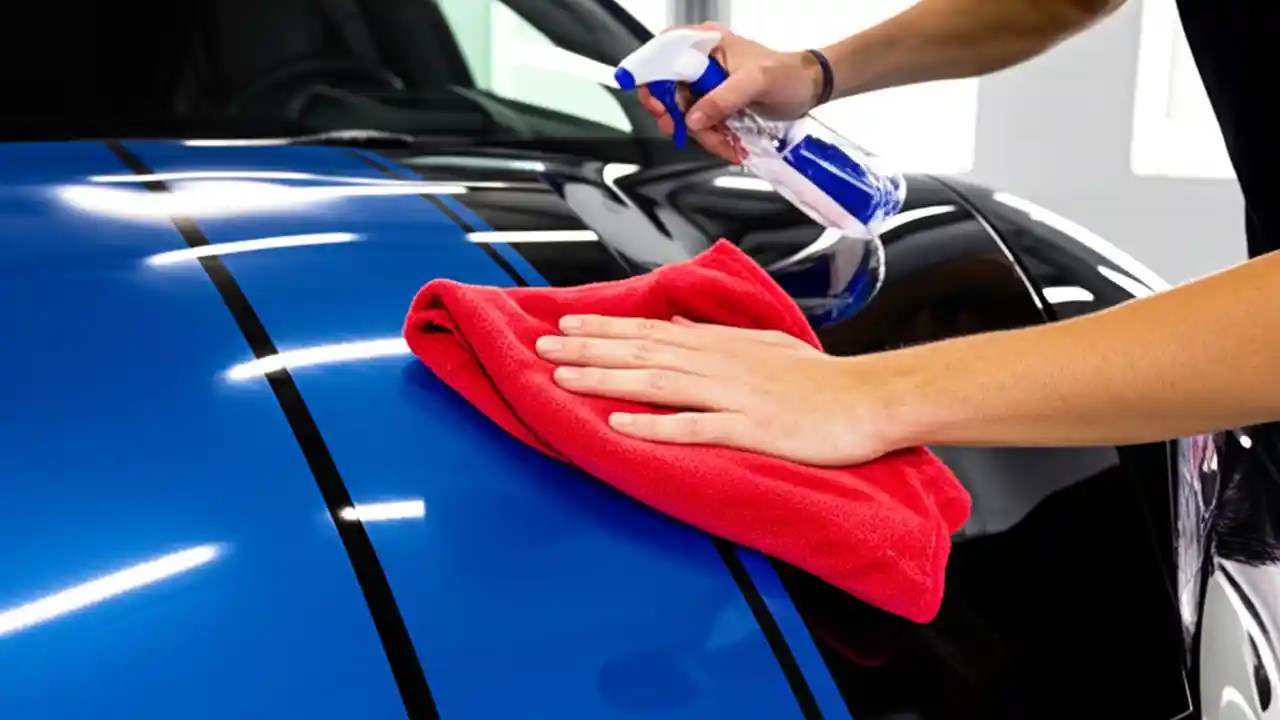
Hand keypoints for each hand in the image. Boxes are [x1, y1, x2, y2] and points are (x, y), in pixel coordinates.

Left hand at [534, 315, 894, 466]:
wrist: (867, 400)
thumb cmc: (817, 379)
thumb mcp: (761, 346)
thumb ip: (715, 338)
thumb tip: (676, 328)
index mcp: (720, 346)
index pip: (650, 332)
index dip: (604, 329)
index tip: (564, 326)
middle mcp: (719, 365)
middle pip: (642, 354)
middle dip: (588, 350)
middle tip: (542, 347)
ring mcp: (734, 396)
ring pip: (658, 384)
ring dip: (608, 380)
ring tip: (564, 379)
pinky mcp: (752, 430)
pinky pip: (695, 427)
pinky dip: (654, 426)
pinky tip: (620, 426)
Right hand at [637, 22, 824, 162]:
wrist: (808, 89)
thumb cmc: (787, 74)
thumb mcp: (755, 81)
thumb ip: (722, 98)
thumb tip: (693, 118)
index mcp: (706, 43)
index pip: (664, 54)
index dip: (652, 78)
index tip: (656, 103)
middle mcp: (700, 63)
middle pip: (667, 91)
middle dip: (675, 116)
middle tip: (685, 130)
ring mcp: (706, 87)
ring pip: (684, 115)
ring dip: (702, 135)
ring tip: (725, 144)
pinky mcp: (715, 106)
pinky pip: (702, 126)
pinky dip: (713, 139)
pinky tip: (730, 146)